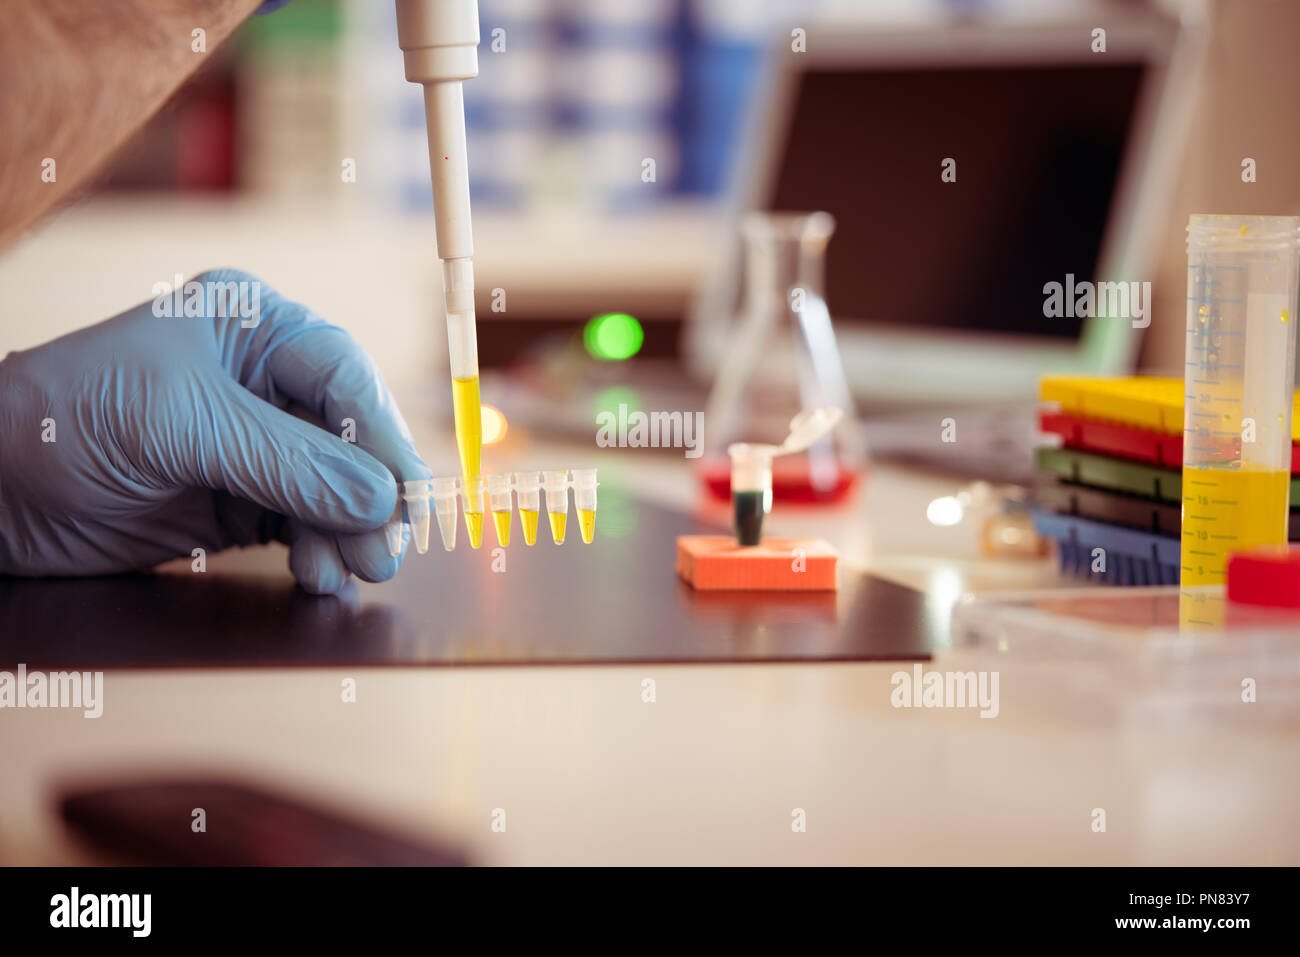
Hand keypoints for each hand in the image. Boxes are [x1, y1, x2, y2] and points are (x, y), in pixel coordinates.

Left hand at [0, 269, 429, 593]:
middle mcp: (266, 381)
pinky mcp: (242, 501)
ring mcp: (258, 444)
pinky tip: (321, 576)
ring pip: (336, 489)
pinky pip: (306, 526)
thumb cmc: (68, 419)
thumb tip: (383, 500)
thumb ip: (288, 462)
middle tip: (385, 551)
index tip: (408, 495)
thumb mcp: (182, 426)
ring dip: (349, 533)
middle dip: (371, 496)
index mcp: (255, 327)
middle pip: (351, 438)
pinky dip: (321, 553)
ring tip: (348, 573)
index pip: (344, 375)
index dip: (382, 434)